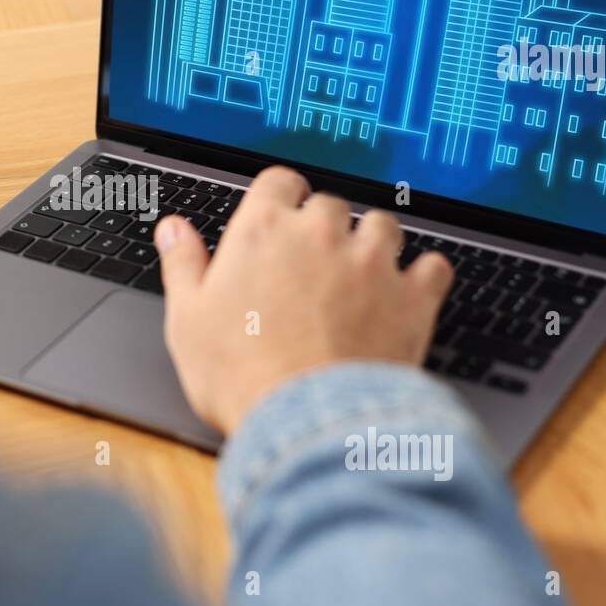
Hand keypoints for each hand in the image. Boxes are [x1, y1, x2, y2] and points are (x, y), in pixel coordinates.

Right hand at [155, 166, 453, 435]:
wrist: (307, 423)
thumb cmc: (242, 375)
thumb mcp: (187, 319)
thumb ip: (183, 265)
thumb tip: (172, 230)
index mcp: (263, 231)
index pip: (279, 181)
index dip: (279, 198)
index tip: (278, 217)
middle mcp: (321, 234)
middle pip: (331, 204)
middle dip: (323, 227)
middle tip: (312, 264)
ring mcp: (372, 263)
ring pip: (384, 225)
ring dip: (374, 242)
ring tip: (361, 274)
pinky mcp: (412, 298)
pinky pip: (433, 266)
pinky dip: (423, 276)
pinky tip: (410, 291)